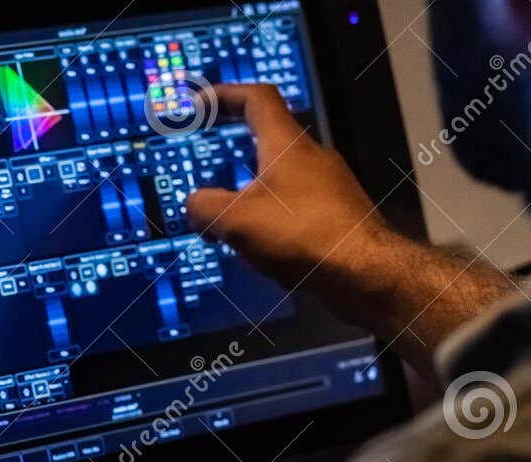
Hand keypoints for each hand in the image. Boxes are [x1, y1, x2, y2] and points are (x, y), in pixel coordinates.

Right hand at [186, 84, 388, 287]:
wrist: (363, 270)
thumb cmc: (301, 234)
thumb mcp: (236, 220)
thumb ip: (205, 206)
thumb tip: (195, 204)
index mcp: (286, 144)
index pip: (257, 99)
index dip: (225, 94)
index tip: (201, 104)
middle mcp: (311, 155)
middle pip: (268, 139)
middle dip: (234, 151)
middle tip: (209, 166)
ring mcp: (329, 183)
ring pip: (280, 175)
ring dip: (250, 189)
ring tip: (227, 220)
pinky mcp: (338, 211)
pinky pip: (295, 202)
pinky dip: (270, 213)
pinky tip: (260, 244)